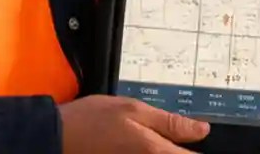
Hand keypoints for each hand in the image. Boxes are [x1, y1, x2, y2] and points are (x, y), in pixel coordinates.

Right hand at [60, 96, 209, 153]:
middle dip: (181, 149)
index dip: (198, 148)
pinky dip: (151, 152)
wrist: (57, 137)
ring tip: (161, 139)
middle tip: (180, 136)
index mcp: (155, 152)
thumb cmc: (93, 120)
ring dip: (166, 150)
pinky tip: (143, 144)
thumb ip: (170, 123)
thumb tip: (202, 130)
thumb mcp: (134, 110)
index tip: (200, 140)